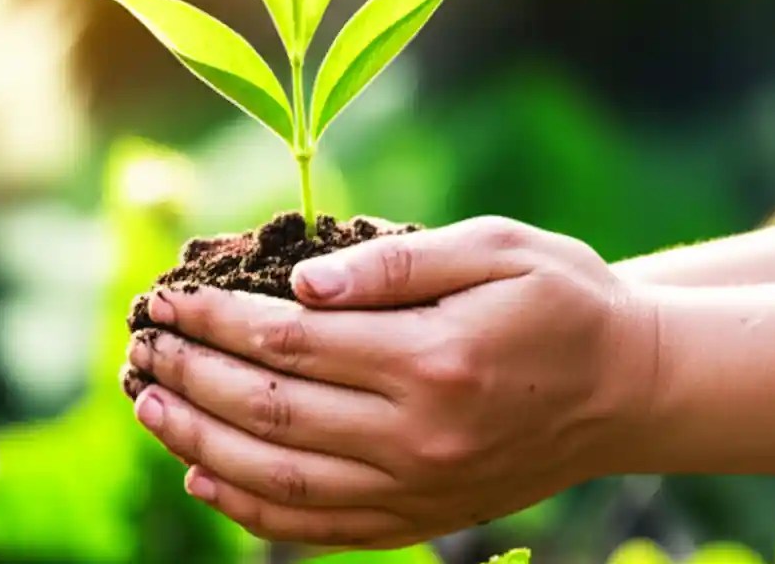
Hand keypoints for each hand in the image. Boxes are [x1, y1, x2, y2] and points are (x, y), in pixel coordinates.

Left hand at [125, 216, 657, 547]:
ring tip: (149, 406)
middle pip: (272, 410)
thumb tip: (298, 281)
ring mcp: (421, 488)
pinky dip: (254, 509)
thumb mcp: (496, 248)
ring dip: (201, 443)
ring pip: (281, 478)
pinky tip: (205, 480)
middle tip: (142, 344)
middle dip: (193, 372)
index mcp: (435, 357)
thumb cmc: (563, 299)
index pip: (291, 340)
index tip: (168, 295)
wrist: (632, 388)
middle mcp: (421, 435)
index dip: (217, 317)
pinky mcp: (425, 519)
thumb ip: (396, 265)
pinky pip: (322, 527)